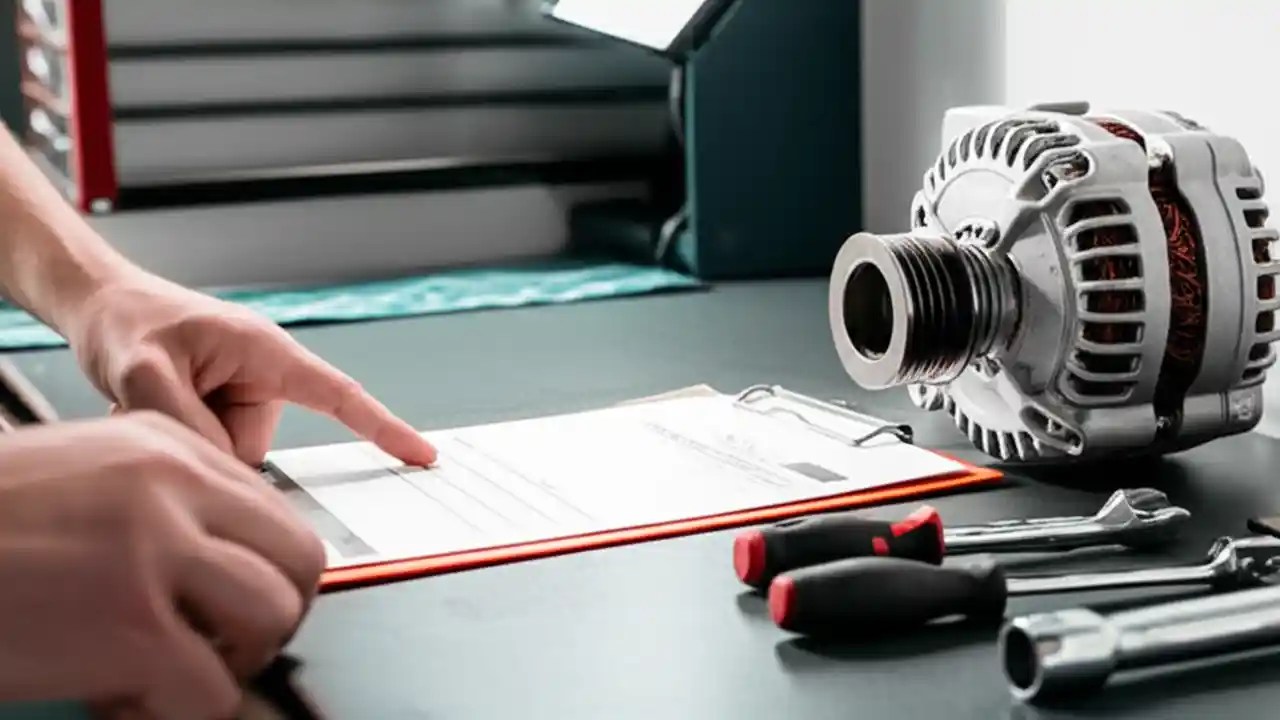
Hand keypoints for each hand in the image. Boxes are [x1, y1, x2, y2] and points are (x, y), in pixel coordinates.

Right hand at [0, 412, 325, 717]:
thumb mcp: (83, 478)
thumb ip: (162, 504)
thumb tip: (225, 560)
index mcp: (166, 444)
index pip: (275, 512)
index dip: (261, 572)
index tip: (229, 605)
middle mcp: (172, 484)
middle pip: (298, 561)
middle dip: (268, 618)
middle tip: (219, 648)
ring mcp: (153, 551)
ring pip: (272, 619)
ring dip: (231, 663)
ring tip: (171, 674)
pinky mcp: (129, 626)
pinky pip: (211, 692)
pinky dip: (177, 712)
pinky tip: (120, 700)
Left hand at [62, 271, 435, 467]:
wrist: (98, 305)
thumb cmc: (127, 322)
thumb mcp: (142, 371)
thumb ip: (183, 427)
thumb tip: (219, 474)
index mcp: (266, 352)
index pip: (339, 395)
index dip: (385, 427)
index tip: (423, 456)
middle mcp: (263, 374)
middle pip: (253, 447)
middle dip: (203, 441)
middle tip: (157, 400)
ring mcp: (243, 393)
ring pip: (227, 456)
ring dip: (184, 439)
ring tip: (147, 399)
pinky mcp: (222, 407)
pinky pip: (210, 450)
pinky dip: (176, 437)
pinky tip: (147, 407)